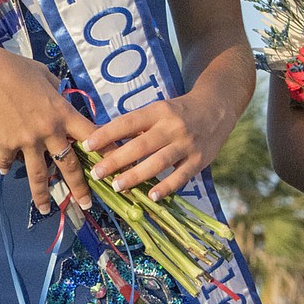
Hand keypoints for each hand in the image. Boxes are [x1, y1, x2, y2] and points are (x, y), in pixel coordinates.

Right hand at [0, 43, 96, 213]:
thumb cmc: (15, 68)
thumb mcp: (44, 75)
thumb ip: (55, 89)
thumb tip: (58, 93)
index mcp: (63, 113)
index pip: (93, 136)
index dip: (108, 152)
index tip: (118, 167)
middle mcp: (49, 131)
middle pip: (69, 165)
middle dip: (80, 187)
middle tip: (86, 205)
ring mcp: (27, 140)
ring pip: (39, 174)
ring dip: (42, 193)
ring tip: (45, 208)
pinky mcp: (6, 143)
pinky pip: (8, 160)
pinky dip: (6, 165)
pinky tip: (5, 170)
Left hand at [84, 90, 233, 199]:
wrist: (217, 107)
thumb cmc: (177, 111)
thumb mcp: (156, 110)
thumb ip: (134, 125)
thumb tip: (100, 136)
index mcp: (157, 111)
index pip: (127, 123)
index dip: (106, 134)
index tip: (87, 145)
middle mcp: (172, 127)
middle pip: (141, 145)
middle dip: (116, 160)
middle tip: (96, 173)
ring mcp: (187, 144)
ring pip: (159, 162)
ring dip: (136, 176)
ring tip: (117, 186)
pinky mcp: (200, 160)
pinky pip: (181, 176)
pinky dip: (166, 187)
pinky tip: (151, 196)